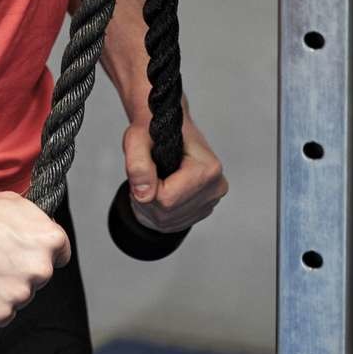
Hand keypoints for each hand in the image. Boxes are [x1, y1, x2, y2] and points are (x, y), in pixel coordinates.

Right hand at [0, 191, 70, 327]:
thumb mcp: (14, 203)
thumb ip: (37, 221)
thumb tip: (42, 233)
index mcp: (49, 240)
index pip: (61, 254)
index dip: (42, 252)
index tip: (27, 253)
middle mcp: (41, 268)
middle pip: (40, 277)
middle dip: (23, 269)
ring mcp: (21, 293)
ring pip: (21, 295)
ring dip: (7, 288)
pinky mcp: (1, 313)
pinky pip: (3, 313)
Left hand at [122, 102, 228, 235]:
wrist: (168, 127)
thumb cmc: (155, 130)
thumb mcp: (137, 138)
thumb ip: (137, 162)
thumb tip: (144, 193)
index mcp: (208, 169)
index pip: (167, 199)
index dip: (147, 187)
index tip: (146, 168)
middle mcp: (215, 187)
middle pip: (167, 214)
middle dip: (146, 199)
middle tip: (144, 175)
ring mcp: (211, 201)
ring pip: (168, 223)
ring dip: (149, 208)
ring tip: (150, 181)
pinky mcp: (203, 209)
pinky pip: (173, 226)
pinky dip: (157, 214)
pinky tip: (157, 193)